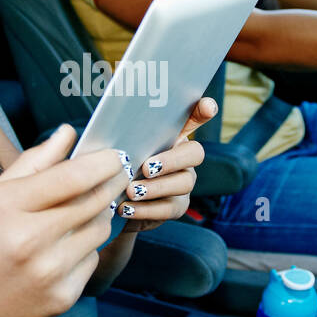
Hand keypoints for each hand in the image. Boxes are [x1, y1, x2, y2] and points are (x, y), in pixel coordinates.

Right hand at [0, 124, 129, 316]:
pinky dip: (84, 250)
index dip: (104, 161)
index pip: (74, 176)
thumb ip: (33, 162)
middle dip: (110, 184)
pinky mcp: (63, 298)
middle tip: (113, 175)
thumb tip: (68, 134)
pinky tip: (59, 253)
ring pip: (100, 229)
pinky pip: (92, 259)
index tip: (116, 154)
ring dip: (96, 217)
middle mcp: (30, 240)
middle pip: (95, 201)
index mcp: (8, 207)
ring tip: (73, 217)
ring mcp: (49, 272)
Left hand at [113, 97, 215, 233]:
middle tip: (146, 168)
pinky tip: (127, 208)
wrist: (116, 205)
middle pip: (194, 153)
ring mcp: (184, 182)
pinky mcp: (177, 207)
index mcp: (171, 136)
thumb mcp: (120, 150)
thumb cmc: (117, 168)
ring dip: (156, 187)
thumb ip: (122, 138)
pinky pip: (169, 208)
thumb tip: (109, 125)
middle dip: (171, 160)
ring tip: (132, 191)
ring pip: (183, 183)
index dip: (204, 110)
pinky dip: (146, 209)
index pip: (194, 117)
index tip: (208, 107)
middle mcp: (184, 157)